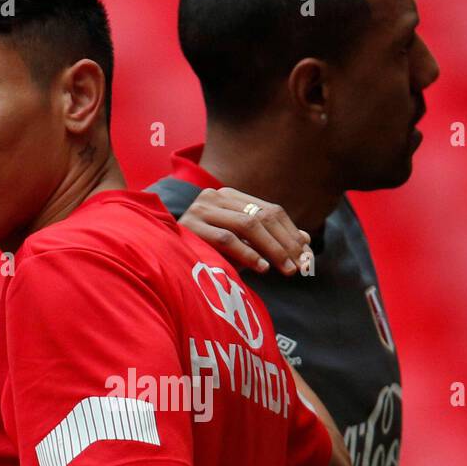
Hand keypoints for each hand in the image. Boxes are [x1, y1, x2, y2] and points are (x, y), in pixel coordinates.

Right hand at [180, 187, 312, 276]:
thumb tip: (306, 240)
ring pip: (248, 224)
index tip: (306, 254)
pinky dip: (247, 254)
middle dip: (285, 243)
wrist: (160, 253)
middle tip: (300, 266)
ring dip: (272, 249)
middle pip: (262, 216)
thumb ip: (269, 238)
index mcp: (229, 196)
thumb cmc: (204, 249)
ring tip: (285, 269)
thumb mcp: (240, 242)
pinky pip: (226, 238)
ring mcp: (201, 210)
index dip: (290, 232)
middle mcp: (216, 197)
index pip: (270, 210)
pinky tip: (261, 268)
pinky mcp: (191, 227)